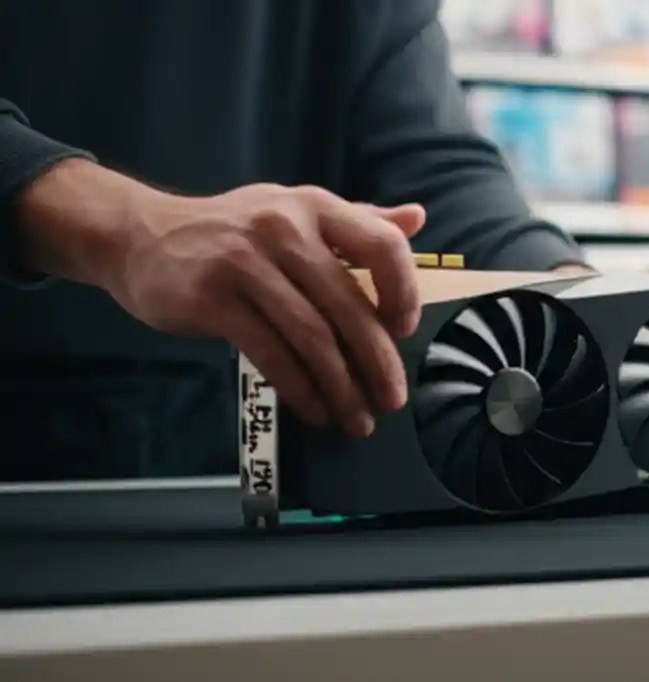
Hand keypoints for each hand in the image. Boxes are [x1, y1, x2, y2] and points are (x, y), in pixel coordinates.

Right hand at [18, 160, 424, 437]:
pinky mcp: (213, 299)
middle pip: (348, 306)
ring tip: (358, 419)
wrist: (141, 234)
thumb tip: (418, 218)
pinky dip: (301, 390)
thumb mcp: (296, 211)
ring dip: (341, 387)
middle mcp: (284, 229)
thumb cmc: (233, 229)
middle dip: (377, 362)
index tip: (404, 330)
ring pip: (312, 337)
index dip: (403, 292)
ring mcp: (245, 262)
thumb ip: (359, 220)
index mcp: (315, 206)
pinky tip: (316, 411)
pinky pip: (272, 354)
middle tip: (392, 398)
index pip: (382, 245)